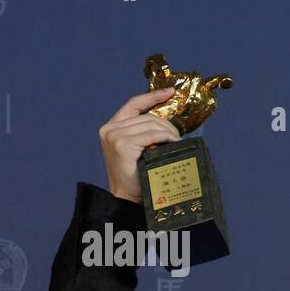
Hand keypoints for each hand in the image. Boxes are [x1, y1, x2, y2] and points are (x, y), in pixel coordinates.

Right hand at [98, 87, 180, 203]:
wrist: (128, 198)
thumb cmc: (138, 177)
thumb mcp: (139, 150)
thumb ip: (145, 134)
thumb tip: (169, 125)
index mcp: (112, 127)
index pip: (134, 104)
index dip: (152, 96)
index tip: (170, 91)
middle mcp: (110, 128)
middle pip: (147, 116)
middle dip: (167, 124)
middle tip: (179, 137)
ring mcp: (114, 135)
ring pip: (151, 124)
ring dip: (169, 133)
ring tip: (177, 143)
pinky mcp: (122, 144)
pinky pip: (152, 135)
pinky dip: (166, 138)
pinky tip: (174, 144)